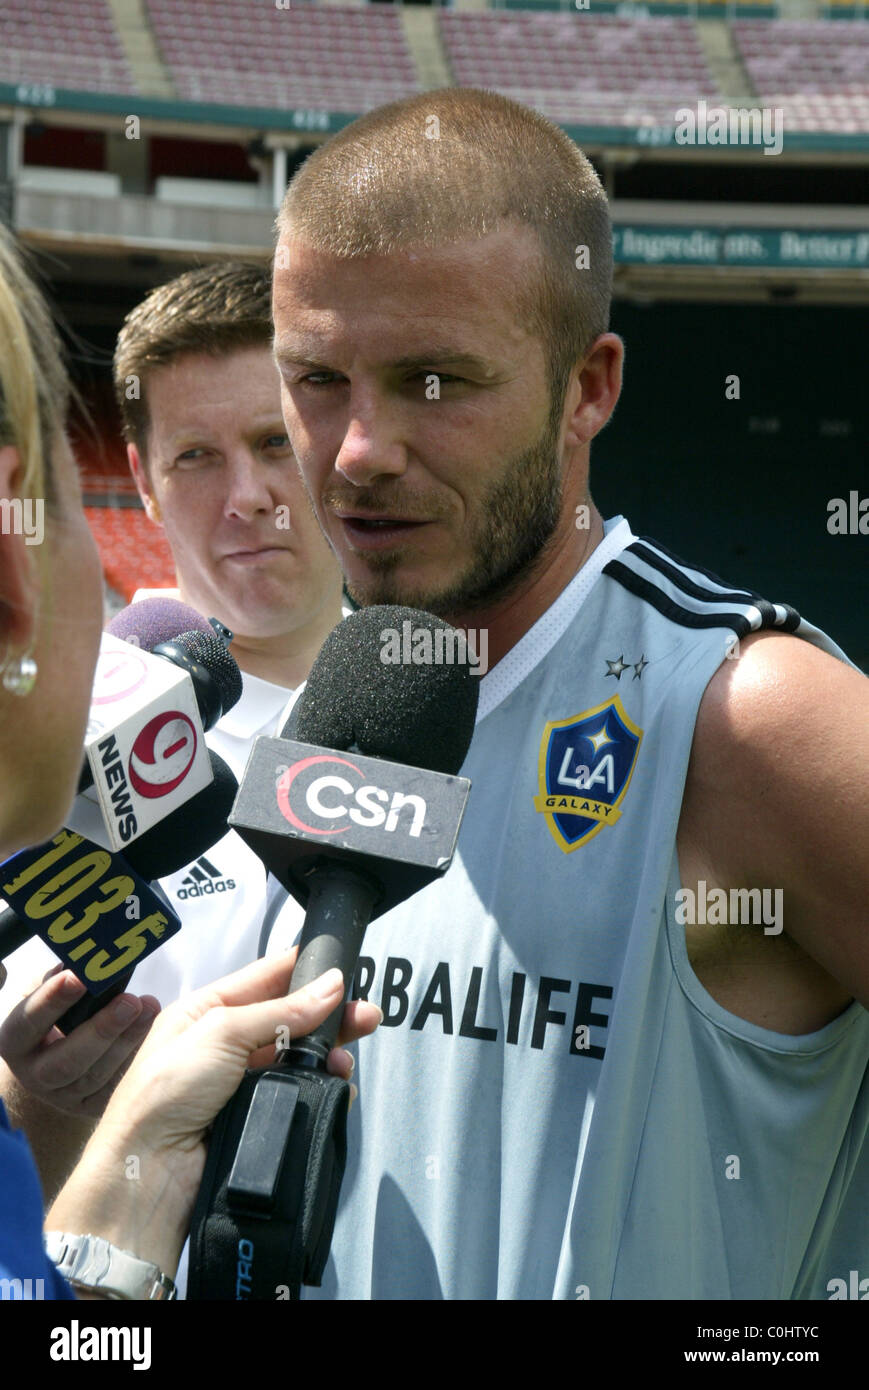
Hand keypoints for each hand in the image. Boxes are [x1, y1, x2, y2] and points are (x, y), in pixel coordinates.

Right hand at [0, 964, 159, 1116]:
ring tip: (150, 1008)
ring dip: (128, 1041)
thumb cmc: (55, 1018)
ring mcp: (63, 1096)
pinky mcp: (91, 1107)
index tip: (79, 977)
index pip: (29, 1021)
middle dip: (101, 1030)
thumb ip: (59, 980)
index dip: (52, 1000)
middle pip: (66, 1061)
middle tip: (130, 1001)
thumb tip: (84, 959)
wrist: (55, 1063)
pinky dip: (137, 1061)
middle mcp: (34, 1075)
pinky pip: (116, 1089)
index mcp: (15, 1042)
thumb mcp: (45, 997)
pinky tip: (157, 1035)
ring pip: (96, 1076)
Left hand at [47, 950, 380, 1277]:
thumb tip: (333, 985)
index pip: (264, 978)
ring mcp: (244, 1082)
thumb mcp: (220, 1032)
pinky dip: (321, 1089)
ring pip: (299, 1058)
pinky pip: (299, 1094)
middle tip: (367, 1016)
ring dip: (328, 1055)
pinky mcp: (259, 1116)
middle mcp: (227, 1043)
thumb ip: (280, 1011)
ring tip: (346, 1062)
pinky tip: (336, 1088)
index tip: (342, 964)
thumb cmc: (170, 1090)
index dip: (303, 969)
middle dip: (328, 1016)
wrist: (150, 1172)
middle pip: (290, 1020)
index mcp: (207, 1011)